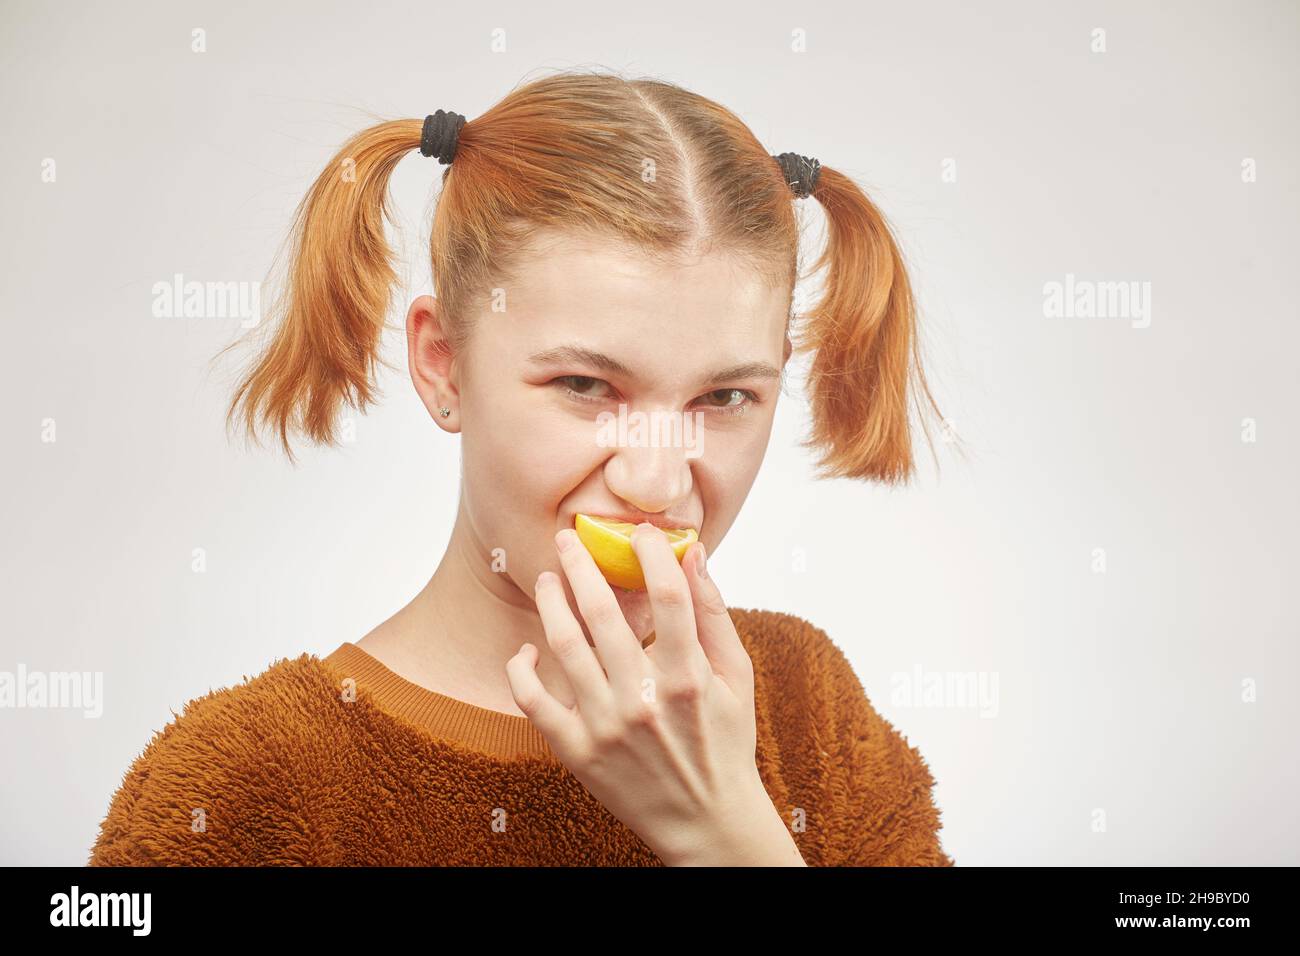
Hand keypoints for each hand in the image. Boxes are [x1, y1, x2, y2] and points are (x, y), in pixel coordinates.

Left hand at [507, 523, 804, 865]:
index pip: (666, 595)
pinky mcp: (578, 751)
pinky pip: (534, 701)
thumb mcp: (736, 676)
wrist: (706, 821)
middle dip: (581, 564)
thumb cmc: (724, 741)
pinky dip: (522, 669)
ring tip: (547, 579)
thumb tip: (693, 555)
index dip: (650, 553)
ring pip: (564, 646)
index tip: (638, 532)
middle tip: (567, 538)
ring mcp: (607, 726)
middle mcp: (644, 699)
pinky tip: (528, 650)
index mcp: (688, 676)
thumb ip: (713, 613)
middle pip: (603, 612)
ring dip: (551, 602)